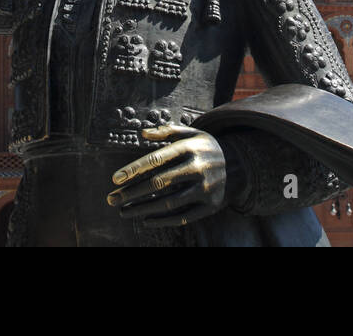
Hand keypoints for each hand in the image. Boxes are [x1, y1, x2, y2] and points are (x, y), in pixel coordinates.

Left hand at [106, 125, 226, 226]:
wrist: (241, 166)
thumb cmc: (206, 148)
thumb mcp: (191, 134)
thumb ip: (166, 131)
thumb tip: (141, 133)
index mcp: (190, 148)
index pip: (156, 159)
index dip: (134, 170)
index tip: (115, 179)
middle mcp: (197, 168)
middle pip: (158, 183)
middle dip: (131, 193)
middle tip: (112, 200)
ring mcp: (204, 189)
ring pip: (168, 203)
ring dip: (142, 209)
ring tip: (124, 212)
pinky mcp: (210, 206)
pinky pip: (182, 216)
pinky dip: (162, 220)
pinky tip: (146, 220)